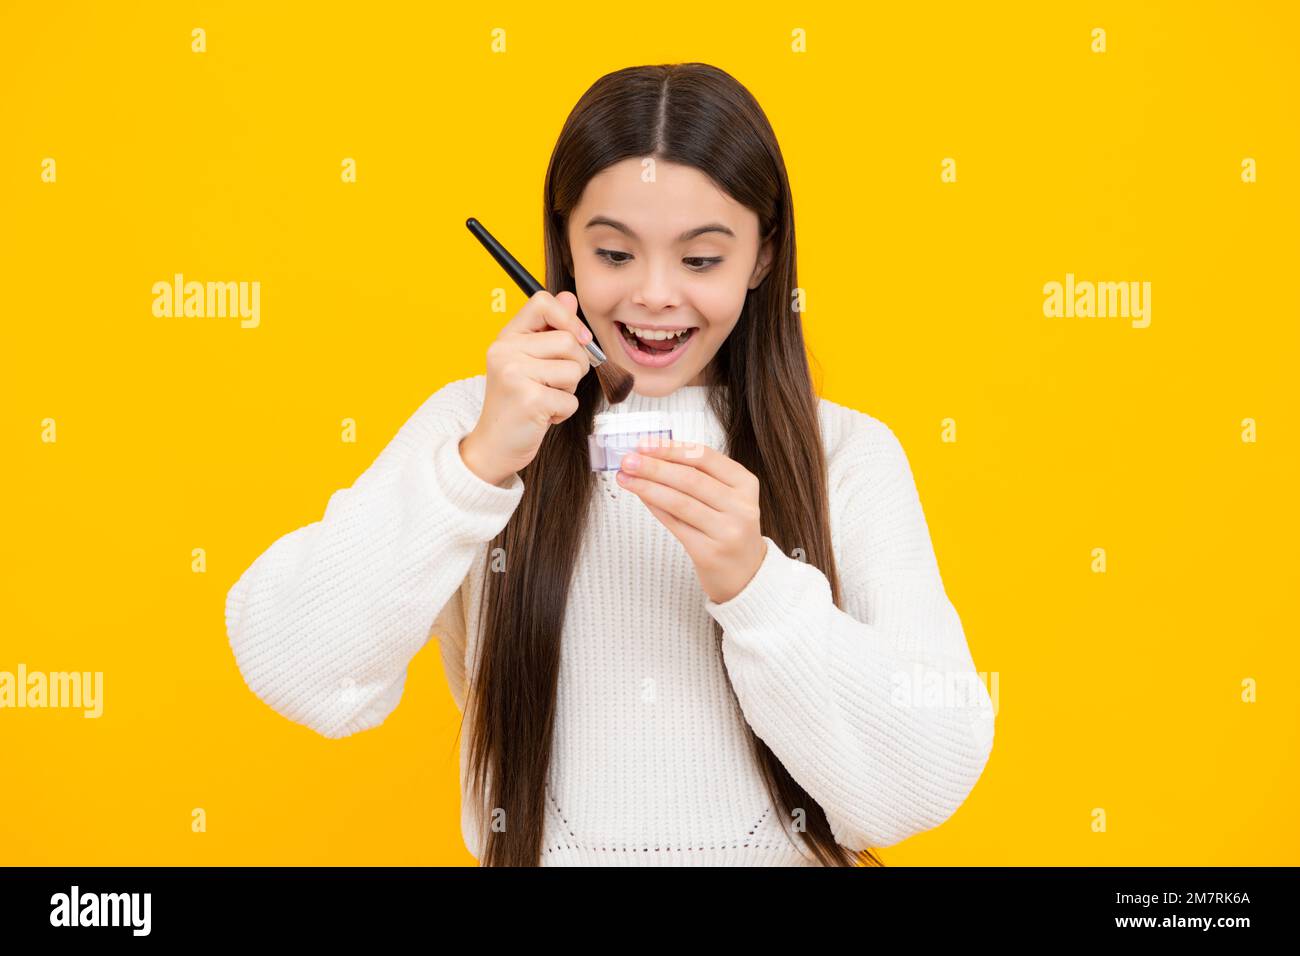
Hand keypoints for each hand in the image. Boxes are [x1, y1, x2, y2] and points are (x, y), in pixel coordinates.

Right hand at [461, 290, 594, 485]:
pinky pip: (571, 399)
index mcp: (507, 337)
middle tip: (557, 382)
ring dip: (570, 390)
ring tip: (546, 398)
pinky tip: (543, 416)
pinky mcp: (529, 400)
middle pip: (569, 341)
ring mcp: (515, 374)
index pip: (542, 301)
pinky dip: (564, 412)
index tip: (578, 340)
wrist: (494, 445)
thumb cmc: (516, 403)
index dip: (569, 317)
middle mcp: (505, 351)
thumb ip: (549, 330)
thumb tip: (569, 297)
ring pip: (575, 370)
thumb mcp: (529, 361)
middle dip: (577, 365)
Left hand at [616, 437, 766, 603]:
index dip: (671, 448)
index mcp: (745, 484)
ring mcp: (727, 531)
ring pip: (679, 501)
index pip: (704, 457)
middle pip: (690, 478)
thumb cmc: (729, 529)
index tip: (644, 444)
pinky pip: (674, 524)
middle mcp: (740, 507)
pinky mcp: (709, 552)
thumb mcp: (726, 498)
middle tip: (628, 460)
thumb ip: (697, 476)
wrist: (747, 575)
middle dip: (654, 466)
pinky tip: (640, 496)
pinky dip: (654, 507)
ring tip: (625, 477)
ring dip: (647, 486)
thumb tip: (652, 456)